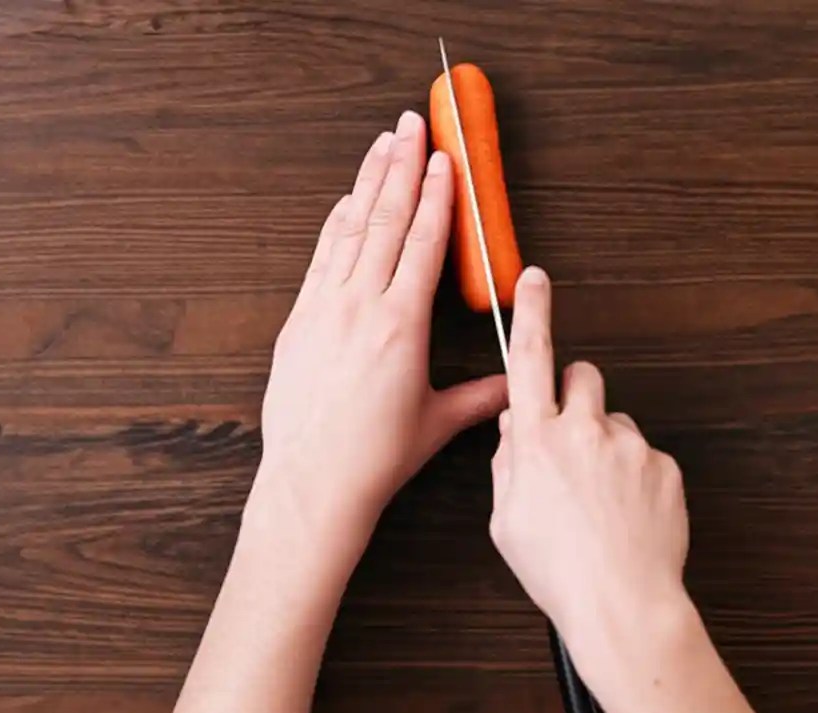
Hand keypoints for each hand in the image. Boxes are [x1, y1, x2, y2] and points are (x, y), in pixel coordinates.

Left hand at [255, 110, 507, 538]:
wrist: (311, 483)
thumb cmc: (375, 458)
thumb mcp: (437, 423)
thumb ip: (481, 396)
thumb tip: (518, 386)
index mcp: (401, 327)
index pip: (422, 245)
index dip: (436, 197)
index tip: (445, 160)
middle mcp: (360, 308)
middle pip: (385, 221)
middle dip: (401, 167)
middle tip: (411, 125)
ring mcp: (323, 310)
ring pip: (350, 230)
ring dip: (367, 182)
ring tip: (381, 144)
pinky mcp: (299, 321)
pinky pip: (321, 258)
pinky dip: (336, 223)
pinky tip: (346, 200)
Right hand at [490, 267, 752, 712]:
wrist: (621, 602)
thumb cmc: (559, 570)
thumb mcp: (506, 519)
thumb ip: (508, 463)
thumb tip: (514, 430)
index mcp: (538, 439)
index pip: (532, 357)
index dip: (535, 311)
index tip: (536, 280)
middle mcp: (585, 430)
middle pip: (582, 375)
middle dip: (575, 393)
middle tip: (573, 433)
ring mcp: (629, 445)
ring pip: (616, 420)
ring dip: (606, 442)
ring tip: (601, 497)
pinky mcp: (664, 466)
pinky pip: (646, 455)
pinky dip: (635, 476)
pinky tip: (626, 513)